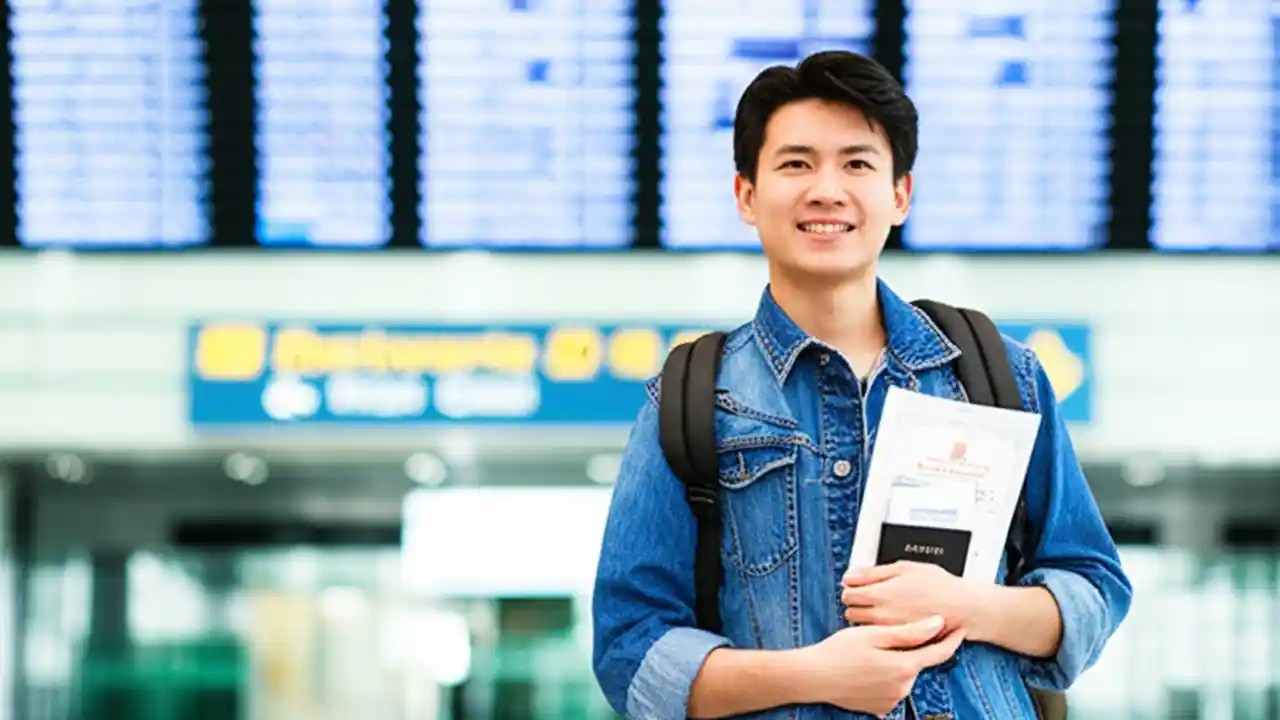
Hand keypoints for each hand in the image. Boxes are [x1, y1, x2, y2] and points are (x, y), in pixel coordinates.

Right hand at [801, 615, 964, 716]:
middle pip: (917, 662)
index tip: (959, 627)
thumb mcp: (875, 634)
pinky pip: (890, 688)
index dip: (951, 638)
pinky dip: (885, 676)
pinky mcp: (879, 706)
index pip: (938, 652)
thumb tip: (937, 623)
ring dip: (896, 662)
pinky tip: (867, 667)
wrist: (813, 677)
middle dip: (911, 648)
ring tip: (870, 652)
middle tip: (888, 634)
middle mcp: (902, 687)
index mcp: (904, 667)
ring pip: (903, 675)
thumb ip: (909, 632)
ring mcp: (891, 699)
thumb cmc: (839, 652)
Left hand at [841, 561, 990, 635]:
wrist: (963, 608)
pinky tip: (892, 620)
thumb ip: (872, 572)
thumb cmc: (939, 585)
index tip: (858, 585)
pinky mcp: (899, 641)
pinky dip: (879, 629)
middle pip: (851, 612)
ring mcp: (890, 631)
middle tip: (869, 597)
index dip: (851, 588)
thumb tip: (850, 576)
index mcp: (880, 594)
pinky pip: (879, 636)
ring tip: (882, 608)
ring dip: (866, 617)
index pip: (848, 594)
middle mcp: (881, 615)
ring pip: (863, 626)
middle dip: (856, 603)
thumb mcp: (904, 567)